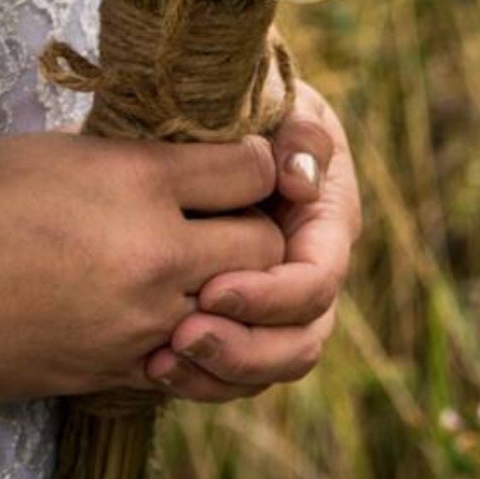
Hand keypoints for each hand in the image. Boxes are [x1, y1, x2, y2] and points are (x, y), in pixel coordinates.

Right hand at [0, 129, 285, 401]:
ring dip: (231, 295)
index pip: (255, 172)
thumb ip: (136, 162)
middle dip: (260, 234)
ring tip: (199, 272)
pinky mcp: (113, 375)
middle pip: (265, 251)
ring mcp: (137, 326)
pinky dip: (190, 341)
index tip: (245, 165)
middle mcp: (153, 257)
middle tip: (230, 221)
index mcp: (139, 183)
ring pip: (237, 317)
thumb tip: (187, 170)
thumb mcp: (58, 152)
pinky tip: (160, 318)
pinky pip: (190, 365)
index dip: (261, 165)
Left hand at [142, 79, 361, 401]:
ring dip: (220, 373)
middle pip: (299, 343)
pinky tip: (152, 366)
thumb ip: (301, 133)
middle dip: (245, 350)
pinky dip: (199, 378)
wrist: (212, 118)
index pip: (314, 282)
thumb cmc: (253, 104)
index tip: (211, 288)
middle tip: (183, 336)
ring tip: (162, 360)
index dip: (269, 295)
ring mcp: (277, 305)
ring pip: (267, 367)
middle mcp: (310, 273)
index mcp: (327, 225)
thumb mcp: (283, 101)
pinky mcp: (240, 320)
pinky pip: (232, 371)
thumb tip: (302, 181)